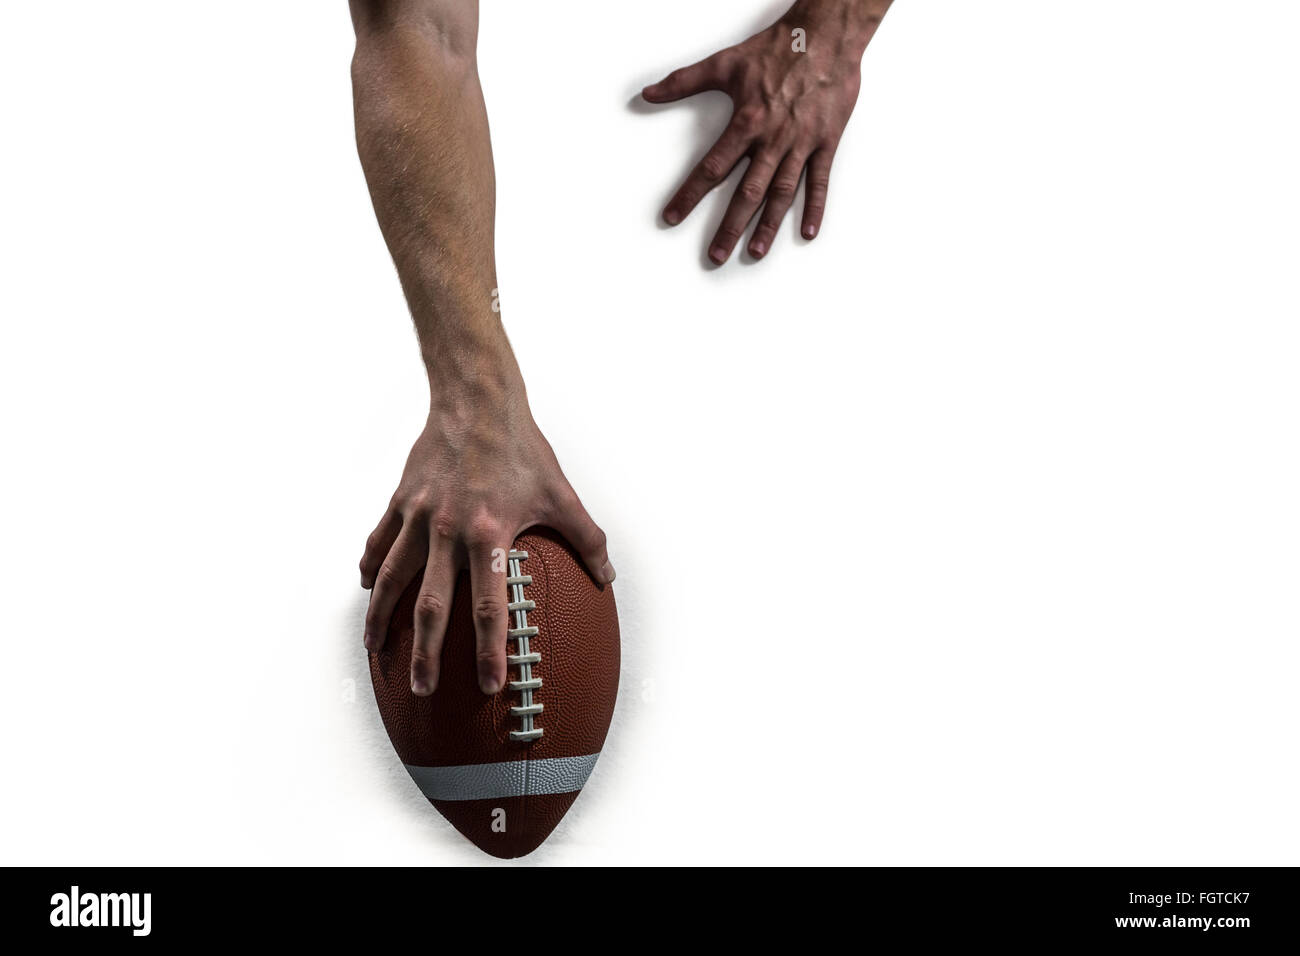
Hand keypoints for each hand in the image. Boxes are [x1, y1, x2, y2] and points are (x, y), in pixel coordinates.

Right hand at [359, 370, 612, 695]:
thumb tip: (608, 576)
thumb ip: (587, 537)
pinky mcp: (401, 501)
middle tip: (424, 689)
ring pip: (392, 579)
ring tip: (377, 651)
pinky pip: (379, 543)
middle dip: (426, 653)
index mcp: (490, 533)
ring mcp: (418, 516)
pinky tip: (367, 591)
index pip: (488, 605)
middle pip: (432, 605)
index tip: (490, 684)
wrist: (475, 400)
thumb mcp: (561, 492)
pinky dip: (370, 568)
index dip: (489, 649)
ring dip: (383, 619)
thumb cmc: (522, 447)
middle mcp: (448, 531)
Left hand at [642, 0, 889, 262]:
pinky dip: (815, 207)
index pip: (711, 168)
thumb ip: (684, 81)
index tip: (673, 217)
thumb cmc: (778, 48)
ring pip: (782, 194)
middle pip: (746, 193)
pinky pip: (819, 181)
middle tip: (716, 255)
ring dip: (768, 226)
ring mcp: (801, 144)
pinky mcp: (826, 142)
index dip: (689, 195)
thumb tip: (650, 92)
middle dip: (730, 227)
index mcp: (746, 123)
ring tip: (756, 252)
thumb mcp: (725, 63)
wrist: (827, 35)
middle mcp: (773, 139)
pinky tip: (808, 231)